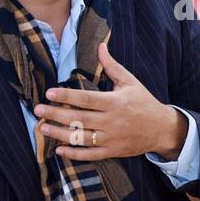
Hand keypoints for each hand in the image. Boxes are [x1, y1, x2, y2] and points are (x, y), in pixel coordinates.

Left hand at [34, 41, 188, 161]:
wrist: (162, 129)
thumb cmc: (144, 102)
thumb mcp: (130, 81)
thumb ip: (112, 66)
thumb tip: (100, 45)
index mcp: (115, 102)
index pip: (86, 99)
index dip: (66, 96)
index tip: (49, 93)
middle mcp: (111, 121)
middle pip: (79, 119)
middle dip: (55, 114)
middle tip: (37, 110)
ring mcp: (111, 138)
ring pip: (81, 138)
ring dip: (59, 134)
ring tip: (42, 128)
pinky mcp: (112, 151)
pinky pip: (90, 155)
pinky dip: (74, 154)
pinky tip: (59, 149)